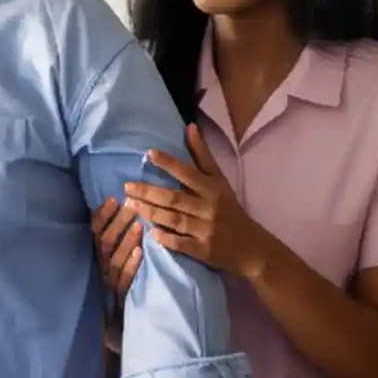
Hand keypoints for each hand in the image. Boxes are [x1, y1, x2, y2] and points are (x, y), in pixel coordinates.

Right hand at [90, 196, 143, 295]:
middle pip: (105, 241)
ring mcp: (110, 280)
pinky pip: (125, 280)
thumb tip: (128, 206)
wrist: (125, 316)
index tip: (114, 198)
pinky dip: (131, 265)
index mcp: (98, 252)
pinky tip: (140, 252)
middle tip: (132, 206)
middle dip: (118, 222)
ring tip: (139, 226)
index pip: (94, 230)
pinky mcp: (122, 295)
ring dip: (126, 241)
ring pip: (114, 259)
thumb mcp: (119, 253)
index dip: (103, 214)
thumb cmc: (125, 275)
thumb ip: (118, 234)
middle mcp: (101, 264)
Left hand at [127, 124, 271, 278]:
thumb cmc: (230, 209)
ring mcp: (206, 230)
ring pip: (174, 219)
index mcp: (213, 189)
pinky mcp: (204, 250)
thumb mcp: (220, 181)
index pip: (189, 173)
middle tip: (126, 186)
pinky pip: (181, 243)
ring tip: (130, 205)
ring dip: (151, 212)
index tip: (149, 153)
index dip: (169, 163)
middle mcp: (209, 208)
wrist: (252, 247)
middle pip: (175, 198)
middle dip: (149, 191)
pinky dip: (166, 238)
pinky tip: (151, 233)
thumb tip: (190, 126)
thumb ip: (203, 155)